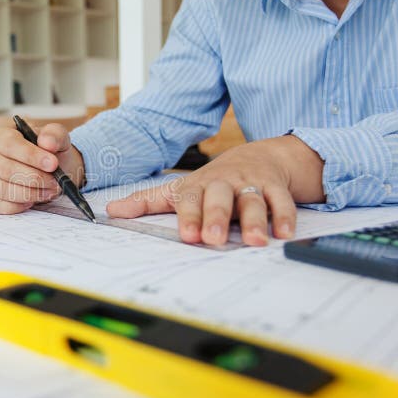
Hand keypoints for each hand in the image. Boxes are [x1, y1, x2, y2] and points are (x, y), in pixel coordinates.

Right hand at [0, 123, 85, 214]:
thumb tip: (47, 142)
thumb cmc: (50, 152)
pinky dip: (18, 206)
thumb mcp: (57, 138)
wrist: (53, 171)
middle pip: (6, 170)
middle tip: (55, 182)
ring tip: (50, 191)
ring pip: (3, 189)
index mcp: (2, 136)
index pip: (10, 144)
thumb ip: (54, 135)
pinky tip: (32, 201)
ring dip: (31, 193)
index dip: (31, 155)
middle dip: (35, 178)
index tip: (53, 164)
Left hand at [107, 136, 324, 246]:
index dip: (189, 216)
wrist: (257, 157)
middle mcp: (224, 184)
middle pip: (220, 198)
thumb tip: (112, 211)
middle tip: (214, 238)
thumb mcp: (178, 189)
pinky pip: (282, 201)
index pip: (191, 200)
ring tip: (255, 240)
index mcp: (198, 186)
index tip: (188, 235)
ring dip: (254, 220)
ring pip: (253, 201)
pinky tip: (285, 233)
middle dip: (217, 217)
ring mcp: (251, 185)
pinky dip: (285, 216)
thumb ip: (146, 202)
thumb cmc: (211, 182)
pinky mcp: (276, 188)